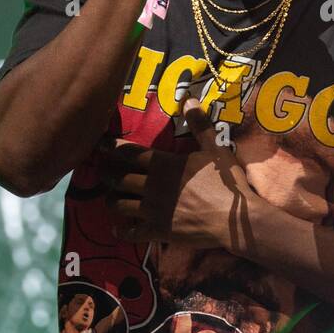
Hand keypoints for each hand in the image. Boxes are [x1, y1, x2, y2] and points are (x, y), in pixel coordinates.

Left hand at [99, 98, 259, 250]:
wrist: (234, 221)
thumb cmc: (227, 184)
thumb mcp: (216, 150)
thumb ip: (200, 126)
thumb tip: (190, 100)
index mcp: (164, 164)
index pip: (130, 153)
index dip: (112, 148)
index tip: (99, 144)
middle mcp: (152, 186)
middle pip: (118, 179)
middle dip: (106, 174)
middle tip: (100, 172)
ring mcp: (153, 211)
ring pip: (119, 205)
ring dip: (110, 200)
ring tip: (108, 198)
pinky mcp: (158, 231)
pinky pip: (132, 232)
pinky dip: (122, 231)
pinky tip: (118, 229)